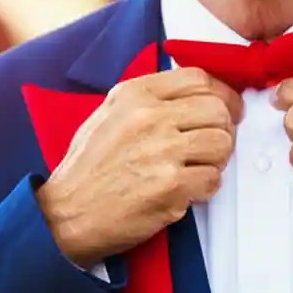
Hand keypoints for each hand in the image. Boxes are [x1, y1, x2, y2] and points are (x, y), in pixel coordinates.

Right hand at [36, 68, 242, 264]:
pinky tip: (189, 188)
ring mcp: (162, 151)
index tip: (227, 106)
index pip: (198, 78)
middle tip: (217, 142)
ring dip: (218, 158)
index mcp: (136, 94)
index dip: (222, 93)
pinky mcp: (170, 186)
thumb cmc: (87, 168)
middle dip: (224, 127)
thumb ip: (149, 99)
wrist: (65, 214)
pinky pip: (213, 178)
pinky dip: (207, 186)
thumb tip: (192, 96)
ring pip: (221, 142)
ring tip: (200, 166)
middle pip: (217, 109)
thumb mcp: (109, 113)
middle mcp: (150, 117)